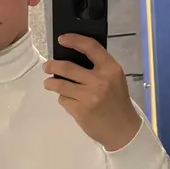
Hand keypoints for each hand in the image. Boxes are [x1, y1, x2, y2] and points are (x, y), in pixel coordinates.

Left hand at [43, 34, 141, 150]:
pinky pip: (63, 100)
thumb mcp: (115, 80)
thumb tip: (71, 56)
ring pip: (60, 85)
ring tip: (49, 83)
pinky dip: (63, 99)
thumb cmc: (117, 102)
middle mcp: (100, 81)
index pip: (91, 47)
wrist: (123, 130)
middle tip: (46, 66)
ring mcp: (89, 97)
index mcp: (111, 69)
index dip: (74, 40)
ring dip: (50, 83)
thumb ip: (98, 68)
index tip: (62, 39)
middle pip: (67, 68)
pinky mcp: (80, 111)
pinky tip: (69, 101)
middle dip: (52, 66)